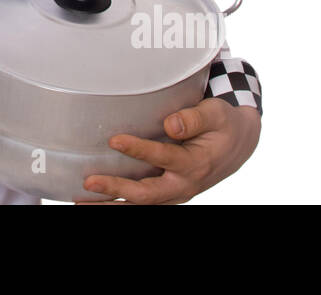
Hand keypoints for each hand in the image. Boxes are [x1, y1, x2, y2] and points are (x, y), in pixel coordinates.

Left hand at [75, 98, 260, 204]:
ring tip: (81, 202)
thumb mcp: (216, 114)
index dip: (139, 150)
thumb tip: (171, 124)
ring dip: (111, 205)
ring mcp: (174, 193)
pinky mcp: (167, 193)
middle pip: (147, 193)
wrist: (238, 144)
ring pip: (140, 205)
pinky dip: (119, 204)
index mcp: (195, 163)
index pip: (163, 158)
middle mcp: (183, 184)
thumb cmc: (224, 124)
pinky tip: (94, 202)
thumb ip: (195, 118)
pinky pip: (141, 204)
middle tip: (89, 182)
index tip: (114, 139)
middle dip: (117, 189)